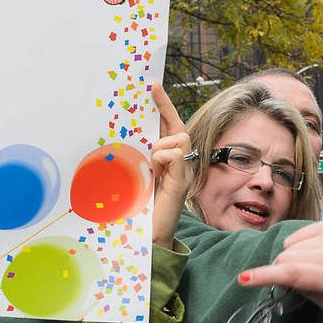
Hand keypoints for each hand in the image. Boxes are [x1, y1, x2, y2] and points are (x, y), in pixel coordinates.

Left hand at [148, 85, 191, 249]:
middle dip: (165, 106)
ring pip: (177, 138)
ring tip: (151, 166)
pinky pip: (176, 155)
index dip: (164, 106)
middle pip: (176, 126)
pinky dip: (164, 158)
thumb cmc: (142, 208)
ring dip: (159, 146)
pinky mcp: (182, 181)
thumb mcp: (139, 176)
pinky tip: (156, 171)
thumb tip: (139, 141)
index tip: (153, 86)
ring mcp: (183, 171)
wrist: (151, 236)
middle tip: (152, 87)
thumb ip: (143, 159)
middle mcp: (179, 163)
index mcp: (167, 160)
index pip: (169, 127)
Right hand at [237, 222, 322, 310]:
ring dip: (289, 260)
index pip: (293, 274)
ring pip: (288, 248)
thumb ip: (305, 291)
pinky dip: (296, 248)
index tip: (244, 280)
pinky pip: (295, 237)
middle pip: (285, 260)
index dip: (265, 277)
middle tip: (292, 282)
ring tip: (308, 267)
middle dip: (279, 272)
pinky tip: (311, 254)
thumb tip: (281, 278)